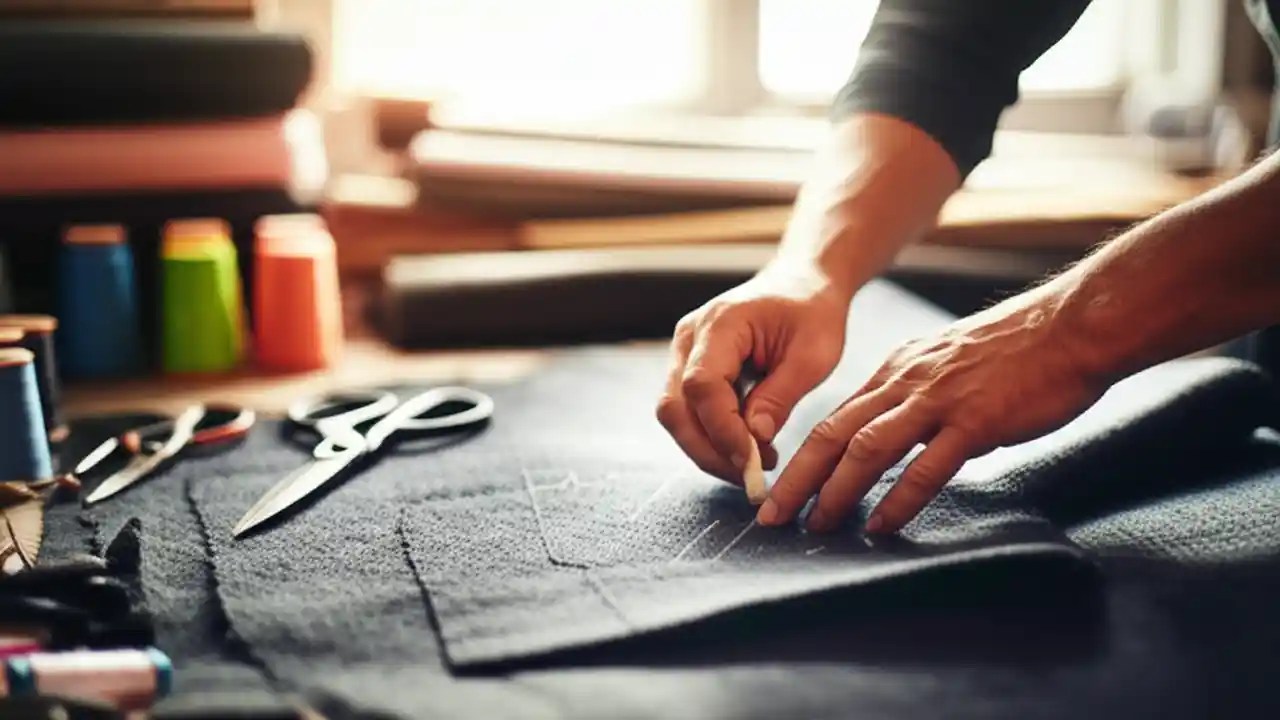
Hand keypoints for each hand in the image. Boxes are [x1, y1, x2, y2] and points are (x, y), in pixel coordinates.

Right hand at [657, 264, 850, 482]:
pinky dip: (711, 437)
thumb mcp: (814, 355)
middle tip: (750, 478)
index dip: (723, 430)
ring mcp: (683, 352)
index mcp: (720, 324)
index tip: (753, 463)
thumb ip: (780, 397)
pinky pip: (688, 411)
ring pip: (675, 415)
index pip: (702, 386)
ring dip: (708, 449)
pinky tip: (746, 449)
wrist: (803, 282)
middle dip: (708, 451)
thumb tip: (754, 441)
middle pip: (675, 407)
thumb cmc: (812, 312)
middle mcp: (690, 337)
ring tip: (754, 465)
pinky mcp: (689, 367)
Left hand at [757, 290, 1106, 533]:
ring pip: (866, 449)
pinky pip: (926, 466)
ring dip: (835, 491)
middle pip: (833, 433)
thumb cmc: (1018, 351)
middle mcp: (906, 383)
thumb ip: (917, 394)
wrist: (1071, 327)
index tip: (779, 489)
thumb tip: (899, 432)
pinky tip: (881, 526)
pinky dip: (898, 499)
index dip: (800, 457)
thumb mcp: (948, 362)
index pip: (834, 418)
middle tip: (771, 516)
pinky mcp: (974, 420)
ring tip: (815, 525)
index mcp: (898, 371)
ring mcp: (938, 400)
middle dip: (796, 479)